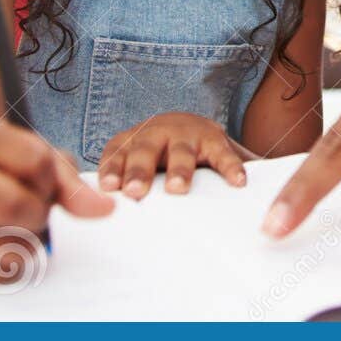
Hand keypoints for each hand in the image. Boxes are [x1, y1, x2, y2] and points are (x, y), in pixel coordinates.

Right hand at [0, 117, 113, 283]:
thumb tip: (106, 209)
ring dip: (25, 243)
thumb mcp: (42, 160)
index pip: (37, 162)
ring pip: (7, 248)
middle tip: (32, 208)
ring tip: (13, 224)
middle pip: (17, 208)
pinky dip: (8, 263)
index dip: (50, 178)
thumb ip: (75, 185)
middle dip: (38, 214)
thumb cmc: (7, 168)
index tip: (41, 181)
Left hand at [98, 112, 251, 197]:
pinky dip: (230, 167)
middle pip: (145, 149)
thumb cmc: (157, 156)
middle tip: (136, 190)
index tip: (109, 187)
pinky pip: (222, 154)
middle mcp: (157, 132)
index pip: (117, 153)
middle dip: (140, 169)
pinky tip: (236, 182)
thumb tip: (103, 214)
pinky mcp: (214, 140)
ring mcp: (187, 134)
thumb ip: (123, 183)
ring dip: (178, 170)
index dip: (112, 169)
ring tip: (177, 188)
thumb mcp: (136, 163)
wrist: (192, 126)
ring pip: (180, 151)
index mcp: (133, 140)